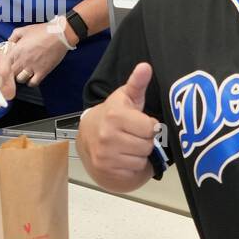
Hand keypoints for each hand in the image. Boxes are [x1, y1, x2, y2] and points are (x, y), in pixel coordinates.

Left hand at [5, 20, 70, 86]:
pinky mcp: (42, 72)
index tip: (9, 63)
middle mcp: (22, 60)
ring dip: (21, 77)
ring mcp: (32, 67)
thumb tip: (9, 42)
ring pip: (20, 79)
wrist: (59, 35)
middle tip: (16, 69)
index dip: (5, 64)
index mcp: (17, 50)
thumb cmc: (44, 31)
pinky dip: (31, 82)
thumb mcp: (24, 29)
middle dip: (12, 72)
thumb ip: (14, 36)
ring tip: (24, 73)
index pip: (4, 62)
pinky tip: (32, 77)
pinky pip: (33, 83)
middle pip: (10, 73)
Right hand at [78, 63, 159, 185]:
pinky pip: (132, 172)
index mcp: (115, 115)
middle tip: (135, 135)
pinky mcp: (104, 169)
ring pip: (141, 159)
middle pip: (147, 145)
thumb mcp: (125, 97)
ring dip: (139, 155)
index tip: (142, 123)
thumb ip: (137, 83)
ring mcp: (104, 155)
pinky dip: (131, 167)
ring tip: (129, 146)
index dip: (150, 126)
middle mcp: (107, 136)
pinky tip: (123, 157)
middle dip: (145, 141)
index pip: (151, 128)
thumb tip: (146, 66)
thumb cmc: (112, 114)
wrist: (87, 135)